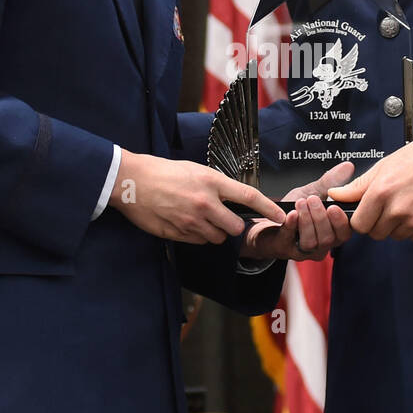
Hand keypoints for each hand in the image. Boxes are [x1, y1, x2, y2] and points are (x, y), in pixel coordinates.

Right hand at [110, 151, 285, 243]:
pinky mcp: (178, 233)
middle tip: (224, 219)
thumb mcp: (196, 170)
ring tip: (200, 219)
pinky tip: (186, 223)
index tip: (280, 215)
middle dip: (233, 226)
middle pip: (235, 228)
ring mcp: (191, 221)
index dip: (268, 208)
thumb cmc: (163, 172)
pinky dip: (198, 236)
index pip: (249, 197)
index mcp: (212, 182)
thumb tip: (235, 198)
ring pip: (217, 238)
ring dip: (215, 233)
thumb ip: (216, 186)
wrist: (132, 182)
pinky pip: (199, 242)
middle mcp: (205, 203)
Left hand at [242, 161, 354, 261]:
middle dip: (321, 218)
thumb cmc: (291, 209)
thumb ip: (330, 182)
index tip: (335, 207)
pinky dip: (292, 226)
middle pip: (329, 238)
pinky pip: (289, 240)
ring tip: (301, 203)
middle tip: (313, 199)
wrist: (266, 219)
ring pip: (311, 242)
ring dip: (307, 221)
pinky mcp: (284, 249)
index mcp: (332, 232)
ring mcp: (303, 250)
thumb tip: (348, 166)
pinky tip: (291, 214)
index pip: (345, 232)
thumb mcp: (312, 192)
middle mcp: (321, 245)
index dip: (342, 221)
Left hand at [326, 135, 412, 240]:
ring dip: (397, 226)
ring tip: (409, 203)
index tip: (368, 212)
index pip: (359, 225)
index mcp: (381, 192)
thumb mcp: (384, 166)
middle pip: (376, 233)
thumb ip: (358, 186)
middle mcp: (398, 210)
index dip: (362, 219)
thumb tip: (335, 195)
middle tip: (391, 205)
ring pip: (395, 236)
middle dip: (379, 223)